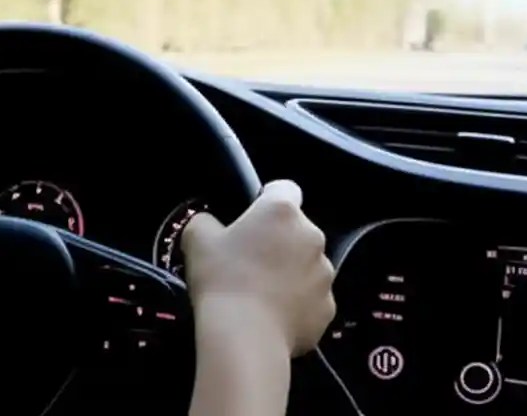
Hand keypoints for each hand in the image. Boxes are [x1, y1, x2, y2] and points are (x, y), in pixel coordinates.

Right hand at [182, 180, 334, 356]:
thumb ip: (206, 222)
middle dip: (279, 241)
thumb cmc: (222, 278)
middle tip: (250, 262)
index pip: (284, 188)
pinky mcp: (328, 308)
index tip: (250, 219)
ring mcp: (325, 274)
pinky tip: (273, 317)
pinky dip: (298, 305)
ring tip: (262, 294)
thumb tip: (210, 225)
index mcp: (282, 211)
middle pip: (297, 230)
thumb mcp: (197, 240)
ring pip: (307, 265)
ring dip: (291, 272)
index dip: (266, 199)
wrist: (245, 337)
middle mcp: (312, 236)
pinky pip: (312, 299)